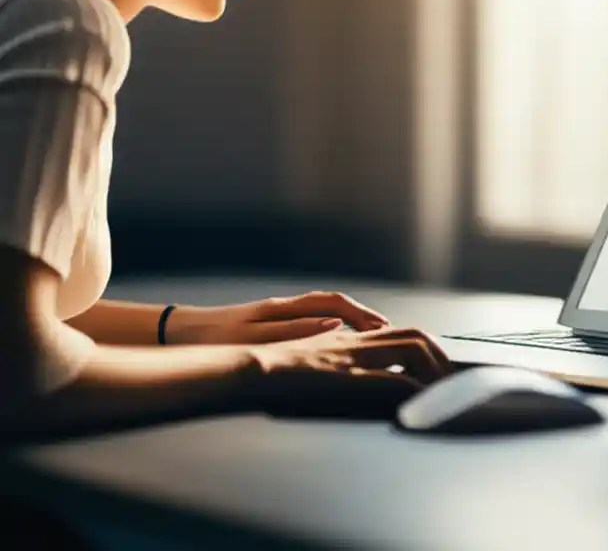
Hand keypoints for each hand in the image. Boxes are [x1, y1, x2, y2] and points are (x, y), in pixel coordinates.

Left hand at [165, 291, 391, 344]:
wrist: (178, 335)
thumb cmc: (213, 341)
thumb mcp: (254, 338)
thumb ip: (296, 331)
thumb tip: (335, 324)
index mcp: (284, 308)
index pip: (335, 302)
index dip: (363, 316)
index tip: (384, 330)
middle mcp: (285, 307)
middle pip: (335, 304)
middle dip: (365, 317)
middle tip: (390, 333)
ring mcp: (278, 315)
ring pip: (325, 312)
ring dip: (351, 323)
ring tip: (372, 338)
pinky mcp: (270, 325)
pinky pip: (313, 322)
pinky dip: (334, 329)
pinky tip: (338, 343)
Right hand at [238, 326, 453, 417]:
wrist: (247, 366)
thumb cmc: (270, 367)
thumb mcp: (308, 358)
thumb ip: (333, 358)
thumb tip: (351, 368)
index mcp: (346, 337)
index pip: (398, 333)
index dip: (423, 347)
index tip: (436, 367)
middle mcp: (354, 340)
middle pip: (413, 334)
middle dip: (438, 356)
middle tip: (449, 380)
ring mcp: (351, 355)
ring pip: (410, 347)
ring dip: (433, 368)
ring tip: (442, 389)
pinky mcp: (344, 375)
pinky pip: (387, 379)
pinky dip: (410, 388)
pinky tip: (421, 400)